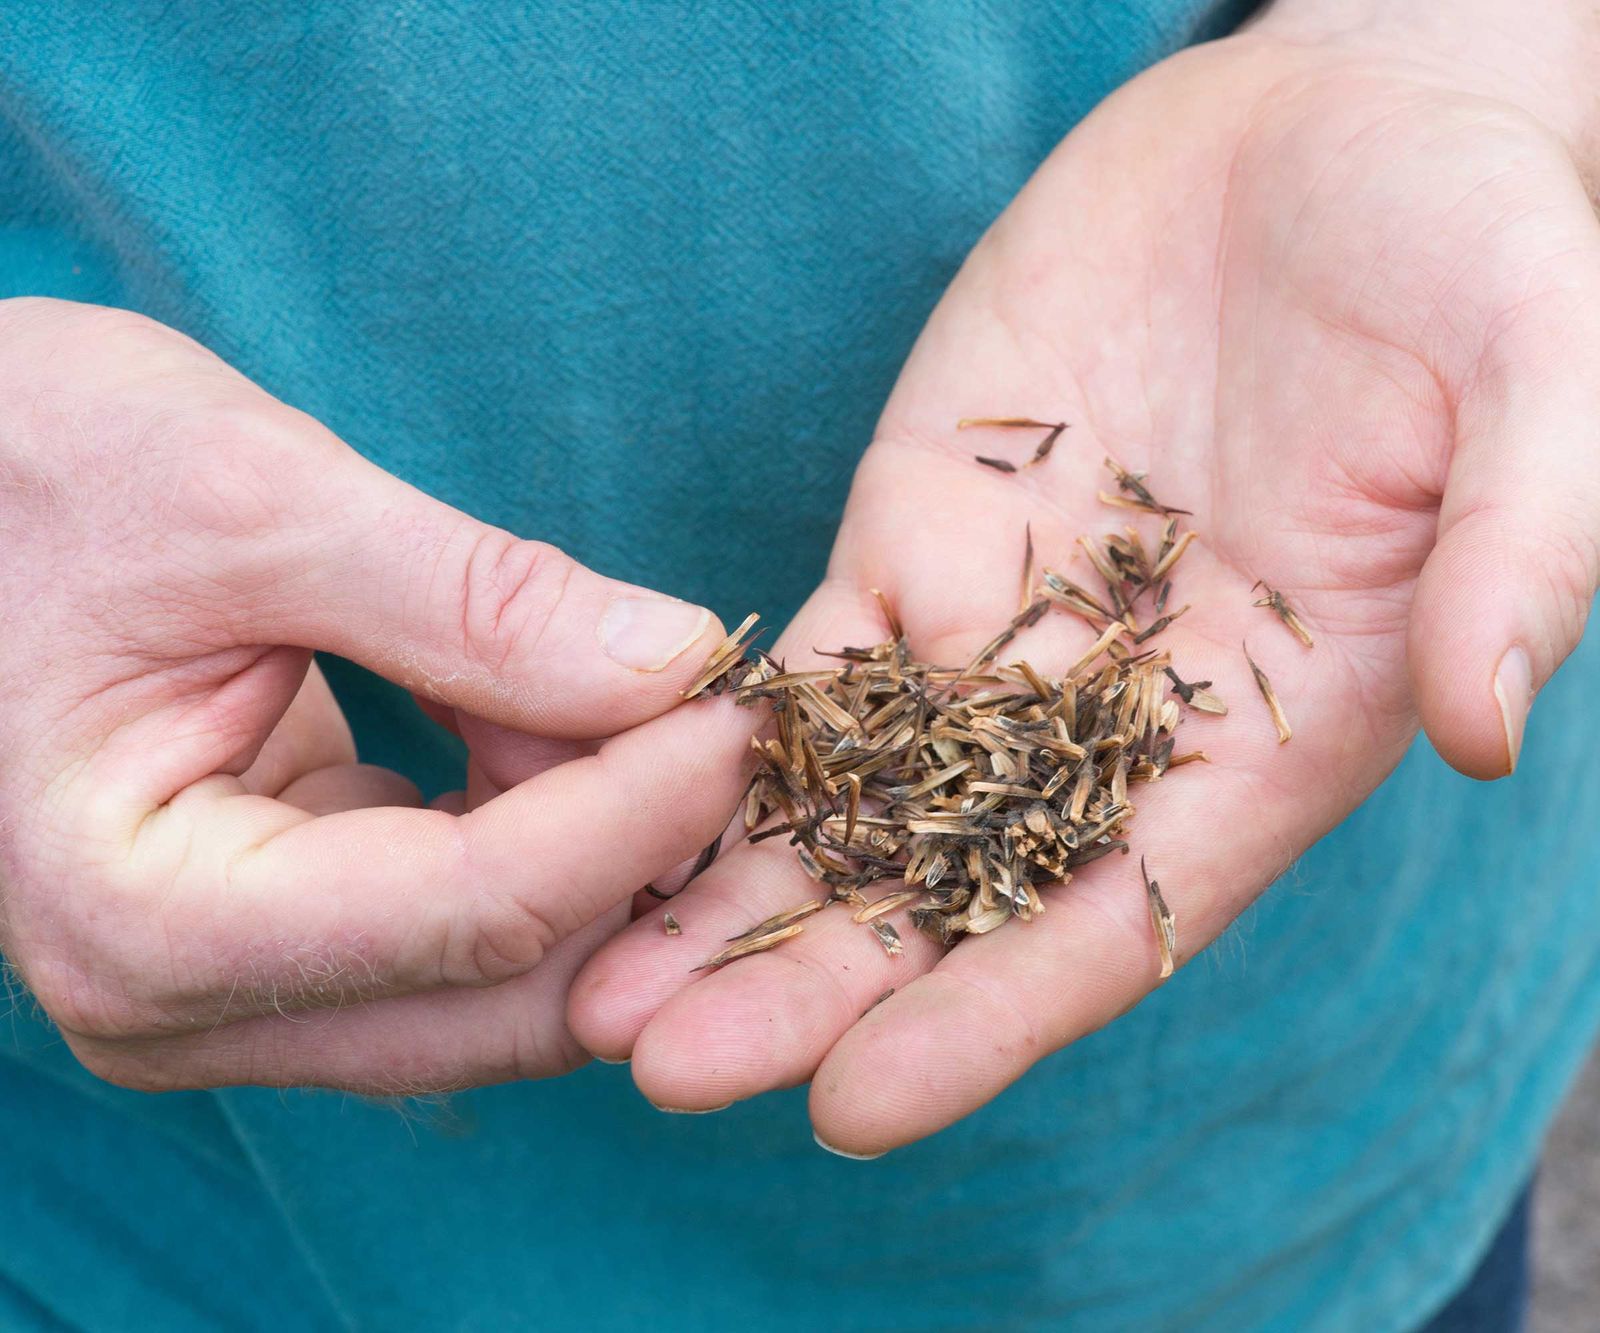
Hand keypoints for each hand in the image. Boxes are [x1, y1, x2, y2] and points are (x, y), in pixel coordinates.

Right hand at [0, 298, 754, 1093]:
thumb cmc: (26, 468)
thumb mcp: (248, 497)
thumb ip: (472, 596)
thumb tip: (676, 662)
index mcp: (146, 917)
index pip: (475, 913)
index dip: (638, 812)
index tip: (741, 709)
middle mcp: (184, 1000)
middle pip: (505, 989)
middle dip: (637, 853)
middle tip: (718, 707)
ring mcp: (234, 983)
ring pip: (502, 974)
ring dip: (596, 840)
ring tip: (613, 682)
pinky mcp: (282, 933)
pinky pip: (464, 923)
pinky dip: (541, 826)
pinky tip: (544, 710)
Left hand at [567, 4, 1599, 1151]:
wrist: (1337, 135)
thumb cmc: (1471, 257)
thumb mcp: (1546, 380)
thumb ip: (1520, 553)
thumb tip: (1482, 720)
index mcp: (1272, 727)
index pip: (1122, 911)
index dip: (991, 1015)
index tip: (855, 1105)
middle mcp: (1124, 711)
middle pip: (954, 883)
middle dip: (812, 981)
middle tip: (657, 1069)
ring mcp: (1010, 621)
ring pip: (857, 790)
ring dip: (732, 887)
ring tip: (596, 981)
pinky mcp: (924, 526)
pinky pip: (817, 655)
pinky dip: (728, 736)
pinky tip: (619, 798)